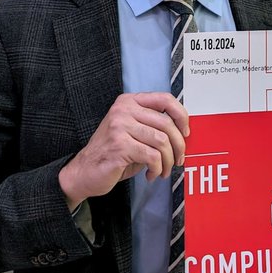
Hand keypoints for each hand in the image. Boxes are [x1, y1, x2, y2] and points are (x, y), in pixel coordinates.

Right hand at [58, 92, 187, 208]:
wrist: (85, 171)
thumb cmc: (112, 153)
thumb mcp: (134, 133)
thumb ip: (153, 127)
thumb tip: (182, 134)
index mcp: (129, 102)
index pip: (165, 99)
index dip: (181, 115)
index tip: (186, 132)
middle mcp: (123, 110)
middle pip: (166, 123)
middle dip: (178, 145)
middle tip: (178, 159)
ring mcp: (120, 126)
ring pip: (161, 141)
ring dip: (168, 160)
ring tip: (163, 170)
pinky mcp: (119, 145)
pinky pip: (152, 156)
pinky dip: (157, 168)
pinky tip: (152, 174)